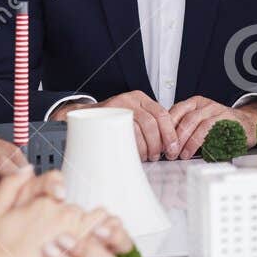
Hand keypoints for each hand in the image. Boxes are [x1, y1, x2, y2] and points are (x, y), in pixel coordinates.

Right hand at [56, 91, 175, 160]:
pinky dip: (131, 146)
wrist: (83, 116)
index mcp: (141, 99)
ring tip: (145, 157)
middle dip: (158, 143)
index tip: (173, 148)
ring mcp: (117, 105)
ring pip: (139, 128)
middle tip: (157, 156)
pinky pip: (123, 132)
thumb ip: (149, 126)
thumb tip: (168, 145)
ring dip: (145, 147)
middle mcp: (131, 99)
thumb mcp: (132, 117)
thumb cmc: (112, 121)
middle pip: (152, 122)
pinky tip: (132, 153)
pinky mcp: (106, 115)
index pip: (162, 114)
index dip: (170, 133)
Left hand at [171, 97, 256, 157]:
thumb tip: (164, 143)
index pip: (175, 111)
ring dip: (189, 142)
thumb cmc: (219, 125)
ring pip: (200, 124)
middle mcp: (205, 104)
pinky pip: (215, 130)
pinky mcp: (229, 120)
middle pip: (186, 118)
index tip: (161, 143)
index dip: (166, 128)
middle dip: (176, 137)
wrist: (247, 124)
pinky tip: (201, 152)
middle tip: (170, 152)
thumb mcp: (199, 121)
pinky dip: (206, 142)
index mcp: (195, 103)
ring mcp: (218, 111)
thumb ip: (184, 128)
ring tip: (183, 154)